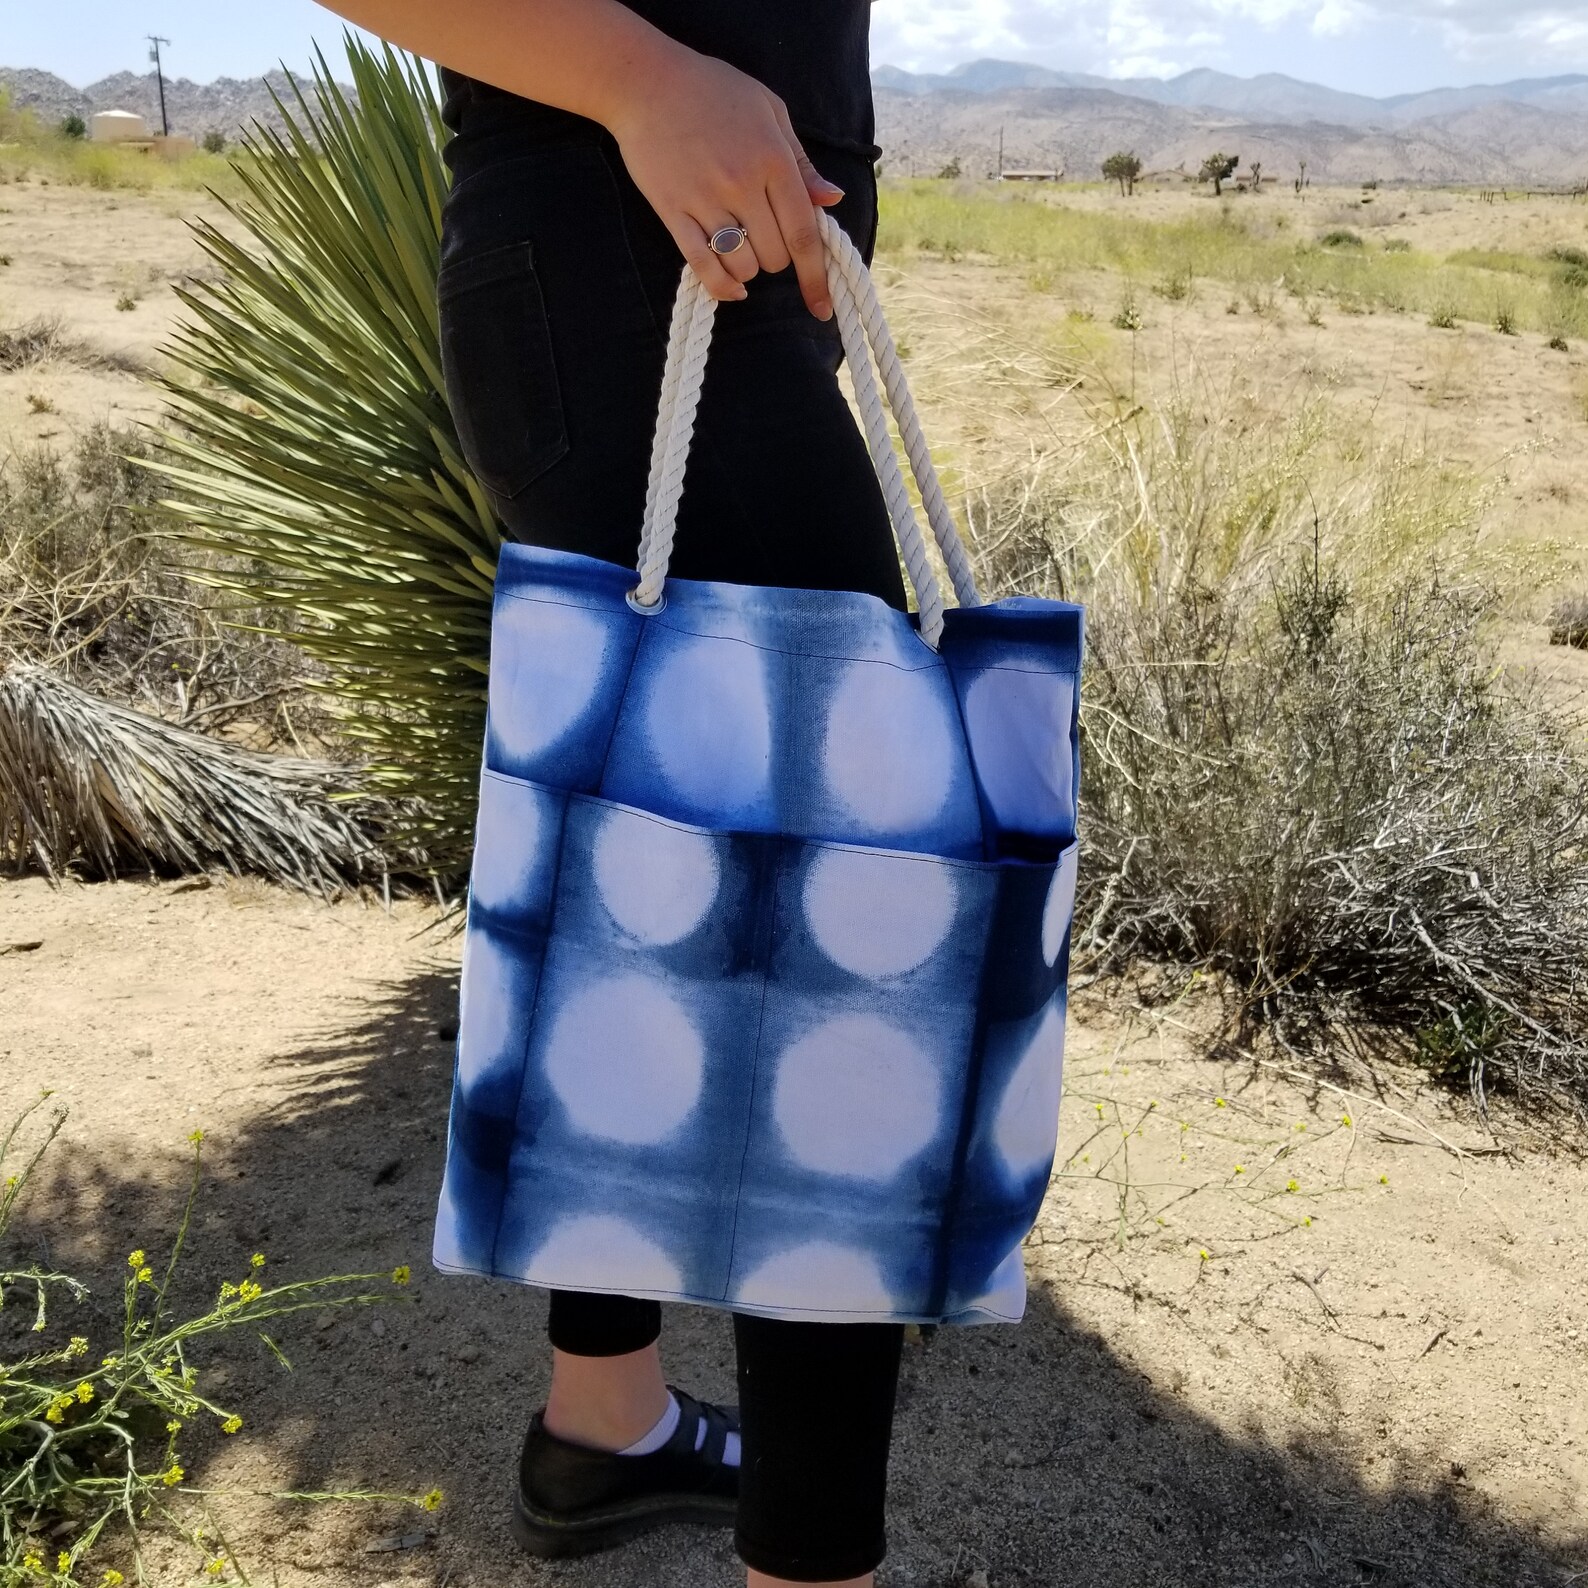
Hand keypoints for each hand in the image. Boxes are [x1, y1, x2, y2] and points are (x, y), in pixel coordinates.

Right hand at [602, 47, 843, 317]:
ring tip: (741, 248)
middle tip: (765, 239)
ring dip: (748, 270)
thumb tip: (832, 199)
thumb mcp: (770, 110)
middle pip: (774, 256)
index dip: (816, 277)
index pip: (803, 233)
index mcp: (772, 159)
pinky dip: (721, 286)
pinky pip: (703, 266)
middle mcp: (742, 183)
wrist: (646, 82)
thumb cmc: (713, 91)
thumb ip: (801, 161)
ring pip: (742, 266)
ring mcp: (705, 199)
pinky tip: (732, 288)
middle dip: (777, 259)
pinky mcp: (673, 211)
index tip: (821, 308)